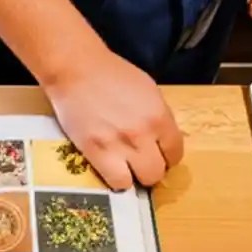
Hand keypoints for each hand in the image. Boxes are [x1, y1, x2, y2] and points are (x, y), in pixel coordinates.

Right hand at [41, 48, 182, 189]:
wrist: (76, 70)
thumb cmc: (111, 74)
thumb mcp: (147, 91)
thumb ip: (157, 116)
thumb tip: (160, 138)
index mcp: (159, 116)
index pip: (176, 153)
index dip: (167, 157)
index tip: (158, 155)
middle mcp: (143, 134)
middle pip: (158, 172)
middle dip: (151, 169)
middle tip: (141, 162)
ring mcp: (119, 146)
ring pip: (139, 182)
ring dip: (134, 177)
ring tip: (125, 167)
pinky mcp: (96, 153)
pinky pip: (116, 182)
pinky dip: (116, 179)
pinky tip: (111, 168)